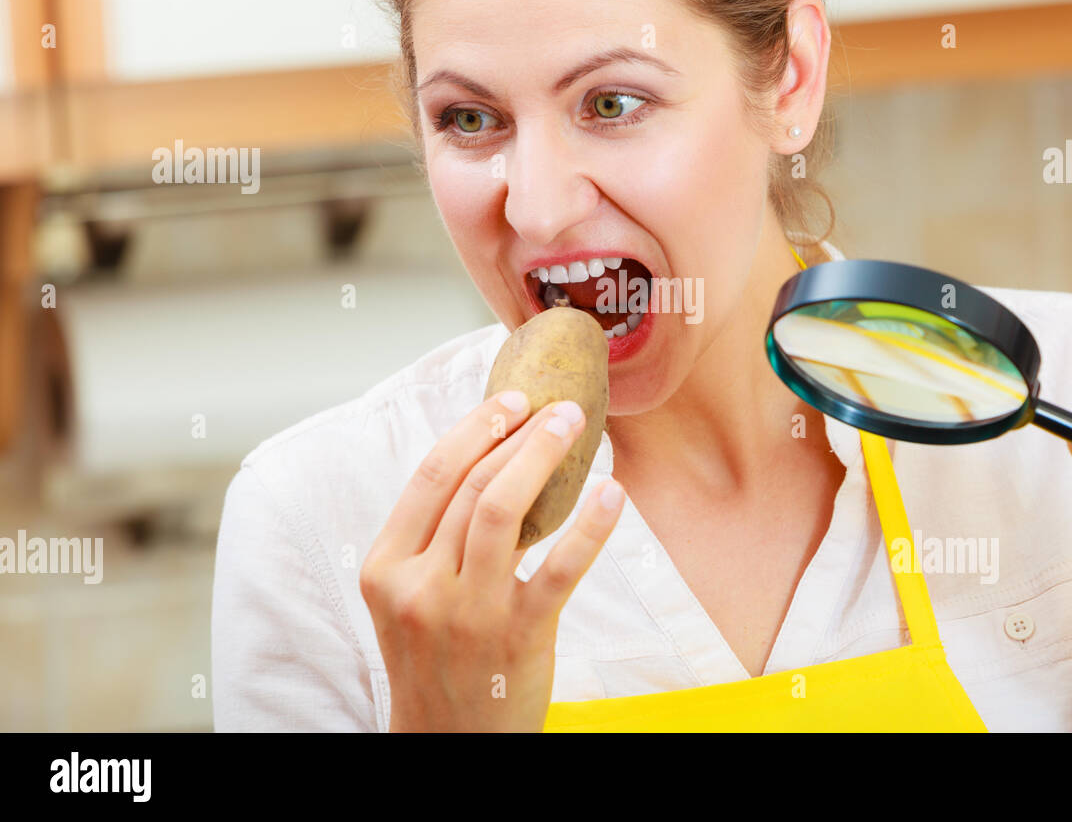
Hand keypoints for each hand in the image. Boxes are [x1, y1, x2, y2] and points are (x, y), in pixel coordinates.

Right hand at [361, 392, 623, 731]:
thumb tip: (490, 459)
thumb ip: (433, 540)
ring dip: (543, 458)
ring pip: (502, 511)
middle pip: (471, 487)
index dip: (474, 429)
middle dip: (519, 434)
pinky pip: (558, 568)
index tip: (510, 400)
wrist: (447, 744)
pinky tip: (612, 494)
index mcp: (386, 568)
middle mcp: (420, 586)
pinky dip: (590, 526)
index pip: (429, 478)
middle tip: (557, 408)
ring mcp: (468, 613)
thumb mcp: (409, 599)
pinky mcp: (517, 636)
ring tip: (575, 428)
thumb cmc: (435, 660)